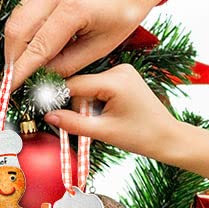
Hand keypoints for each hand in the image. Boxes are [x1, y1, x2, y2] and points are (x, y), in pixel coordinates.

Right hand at [2, 0, 175, 87]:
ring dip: (16, 43)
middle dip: (11, 57)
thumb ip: (69, 64)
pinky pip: (25, 6)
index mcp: (74, 8)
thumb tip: (42, 78)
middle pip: (16, 29)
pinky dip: (25, 26)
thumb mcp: (103, 45)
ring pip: (16, 17)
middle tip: (13, 77)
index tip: (8, 90)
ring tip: (24, 62)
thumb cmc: (126, 9)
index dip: (20, 72)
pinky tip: (36, 39)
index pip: (37, 47)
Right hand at [43, 64, 208, 187]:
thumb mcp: (104, 132)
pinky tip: (104, 114)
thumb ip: (74, 123)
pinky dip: (94, 101)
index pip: (74, 84)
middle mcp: (119, 69)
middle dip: (77, 106)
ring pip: (88, 86)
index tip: (40, 105)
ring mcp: (122, 71)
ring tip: (100, 122)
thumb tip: (48, 115)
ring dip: (86, 105)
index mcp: (115, 80)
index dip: (56, 96)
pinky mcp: (123, 77)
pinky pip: (98, 85)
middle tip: (82, 125)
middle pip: (80, 85)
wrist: (168, 137)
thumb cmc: (143, 136)